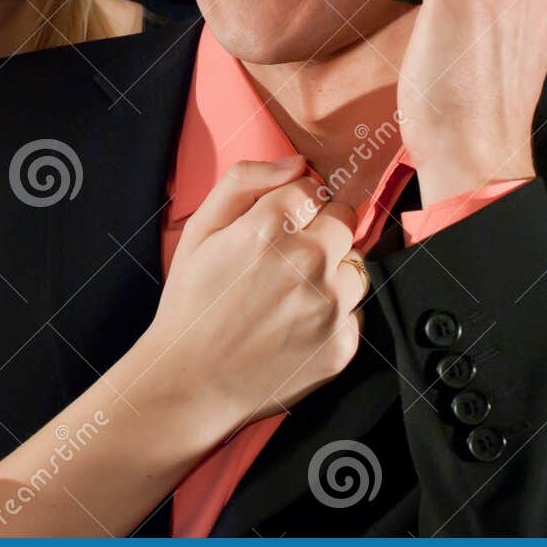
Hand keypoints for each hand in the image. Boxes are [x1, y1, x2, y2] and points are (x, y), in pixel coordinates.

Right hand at [138, 156, 365, 437]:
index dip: (295, 204)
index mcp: (269, 230)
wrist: (190, 384)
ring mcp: (330, 308)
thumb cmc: (192, 305)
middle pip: (345, 220)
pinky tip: (297, 325)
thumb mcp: (199, 231)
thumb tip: (297, 163)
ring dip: (333, 273)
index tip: (278, 225)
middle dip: (321, 231)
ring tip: (291, 295)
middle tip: (286, 259)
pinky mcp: (342, 345)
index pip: (312, 188)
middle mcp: (308, 264)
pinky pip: (355, 312)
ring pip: (356, 266)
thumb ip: (245, 182)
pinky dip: (334, 315)